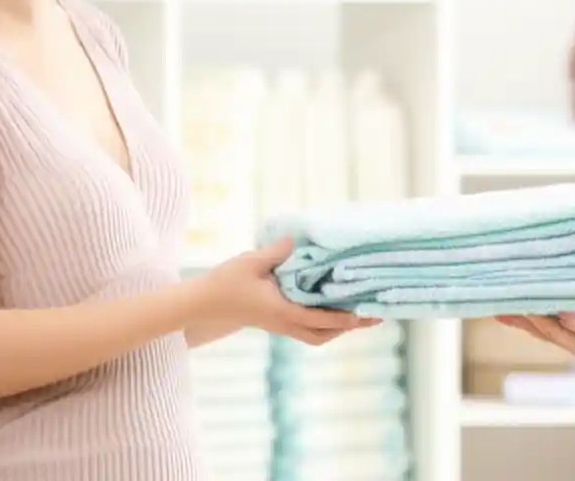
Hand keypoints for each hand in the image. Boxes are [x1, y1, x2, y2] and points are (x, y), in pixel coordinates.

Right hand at [201, 237, 378, 344]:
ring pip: (316, 335)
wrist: (202, 305)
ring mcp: (279, 325)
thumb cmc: (225, 284)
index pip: (320, 319)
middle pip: (323, 334)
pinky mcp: (275, 322)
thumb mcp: (250, 262)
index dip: (346, 318)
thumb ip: (276, 252)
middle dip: (348, 327)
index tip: (366, 315)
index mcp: (281, 311)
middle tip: (372, 316)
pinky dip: (324, 322)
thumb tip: (297, 239)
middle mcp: (284, 323)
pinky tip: (331, 306)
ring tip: (358, 313)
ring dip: (337, 327)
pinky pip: (306, 328)